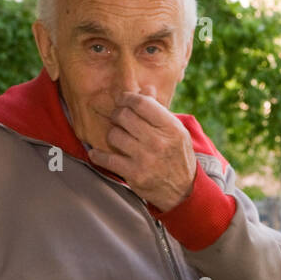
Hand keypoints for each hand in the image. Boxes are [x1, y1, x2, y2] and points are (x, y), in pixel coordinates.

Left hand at [87, 87, 195, 211]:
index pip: (142, 103)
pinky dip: (98, 155)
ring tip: (118, 137)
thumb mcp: (176, 132)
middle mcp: (159, 142)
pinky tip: (97, 153)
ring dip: (112, 134)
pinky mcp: (134, 174)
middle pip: (124, 116)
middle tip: (118, 118)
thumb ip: (159, 111)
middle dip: (117, 114)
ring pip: (113, 135)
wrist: (183, 191)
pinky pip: (106, 159)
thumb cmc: (177, 156)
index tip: (123, 100)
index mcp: (171, 128)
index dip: (128, 98)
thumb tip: (145, 89)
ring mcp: (145, 159)